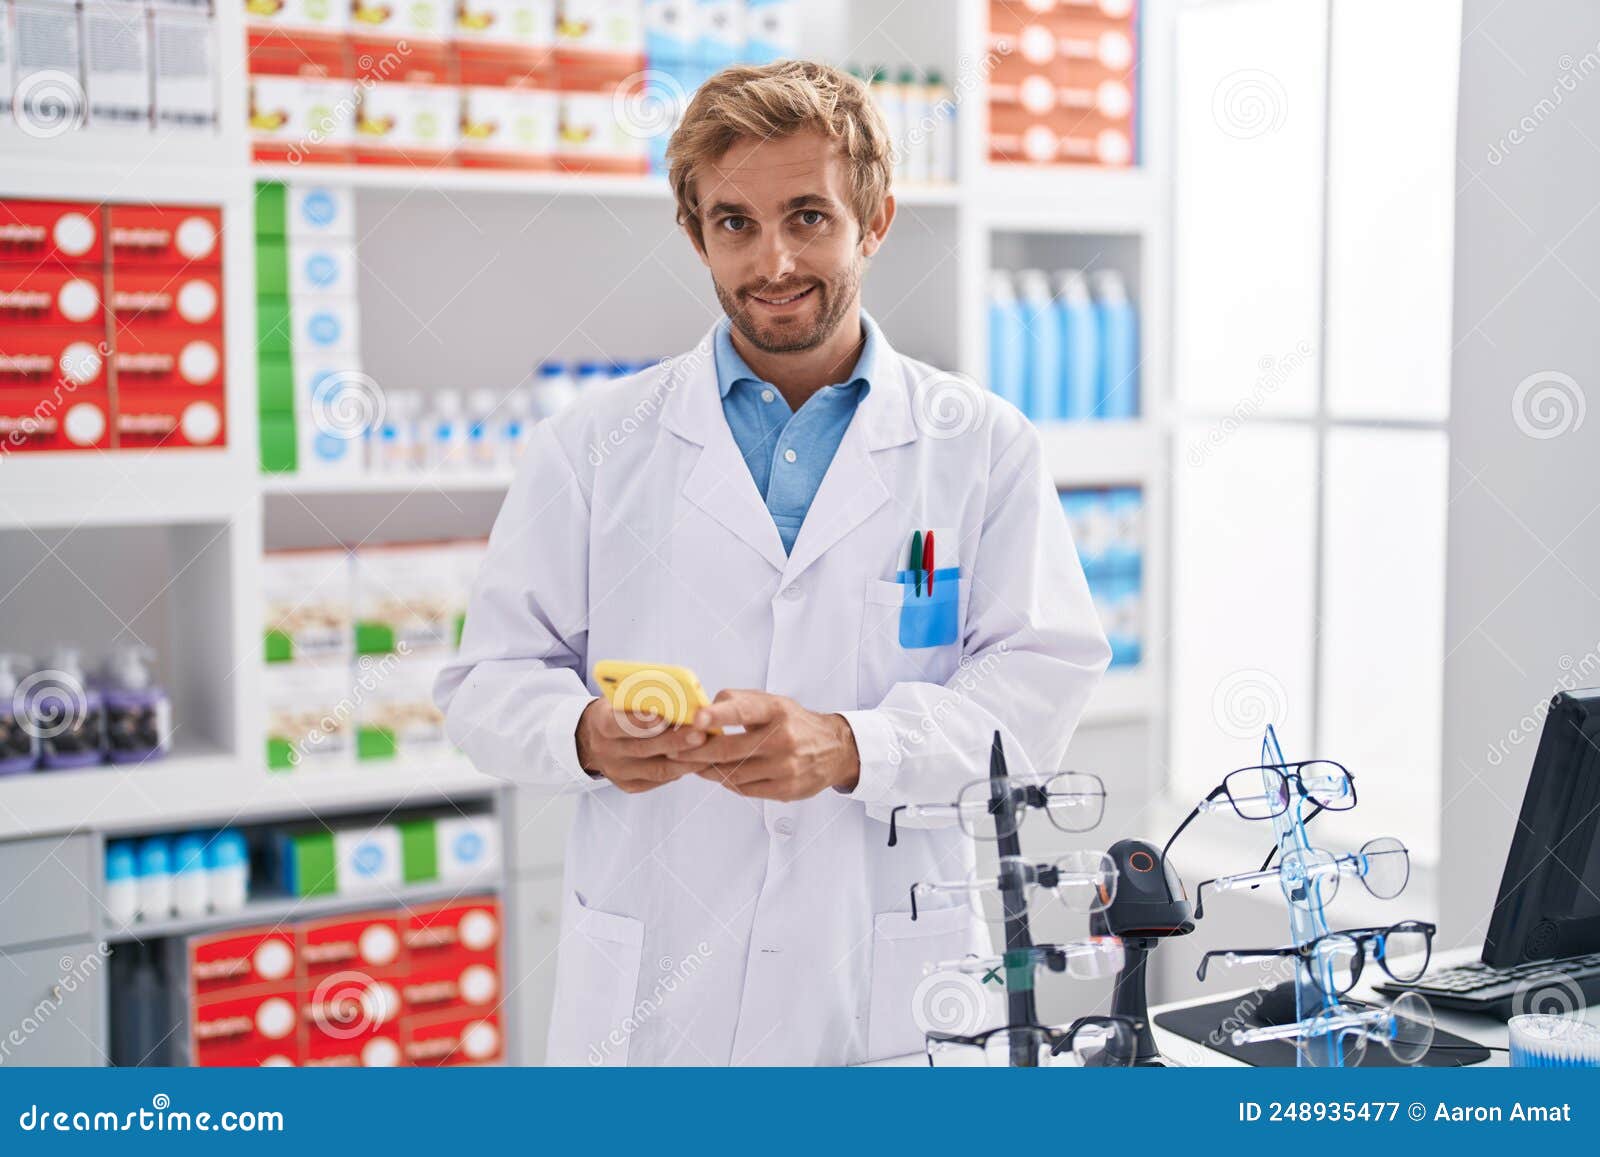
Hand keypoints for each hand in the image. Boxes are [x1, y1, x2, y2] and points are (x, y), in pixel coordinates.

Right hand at [574, 697, 709, 793]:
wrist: (594, 738)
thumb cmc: (618, 710)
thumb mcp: (621, 697)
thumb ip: (642, 698)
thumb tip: (678, 697)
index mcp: (601, 722)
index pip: (618, 724)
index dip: (642, 722)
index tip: (665, 717)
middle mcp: (606, 750)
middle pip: (643, 748)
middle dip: (675, 741)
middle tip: (700, 734)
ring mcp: (617, 771)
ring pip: (656, 770)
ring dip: (685, 761)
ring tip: (709, 751)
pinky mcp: (630, 785)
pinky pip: (659, 780)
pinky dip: (680, 770)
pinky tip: (698, 760)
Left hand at [667, 689, 860, 801]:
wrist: (835, 749)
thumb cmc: (793, 722)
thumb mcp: (772, 702)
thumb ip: (737, 702)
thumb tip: (702, 710)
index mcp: (778, 710)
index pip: (744, 710)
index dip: (718, 714)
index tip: (696, 718)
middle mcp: (784, 738)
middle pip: (729, 750)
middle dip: (696, 751)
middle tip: (674, 749)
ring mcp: (786, 767)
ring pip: (733, 773)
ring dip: (708, 769)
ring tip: (694, 762)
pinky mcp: (786, 790)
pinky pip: (744, 789)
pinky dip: (727, 782)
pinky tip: (719, 774)